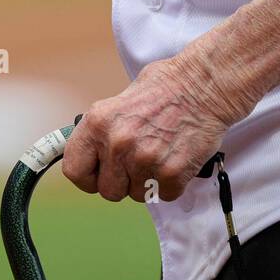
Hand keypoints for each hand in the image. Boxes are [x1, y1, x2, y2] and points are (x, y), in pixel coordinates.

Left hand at [62, 53, 238, 202]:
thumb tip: (93, 152)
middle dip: (122, 180)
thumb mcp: (121, 100)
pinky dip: (170, 183)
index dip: (88, 176)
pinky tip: (174, 158)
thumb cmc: (166, 87)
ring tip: (160, 154)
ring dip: (147, 181)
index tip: (97, 174)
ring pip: (136, 194)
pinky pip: (163, 194)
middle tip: (138, 161)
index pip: (74, 170)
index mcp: (99, 122)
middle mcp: (118, 143)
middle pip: (108, 190)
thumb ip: (105, 130)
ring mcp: (145, 160)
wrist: (205, 84)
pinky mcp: (171, 174)